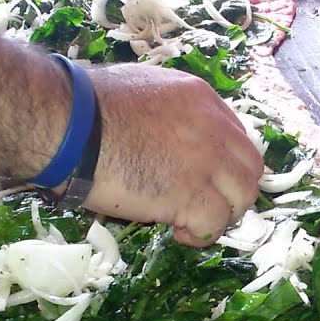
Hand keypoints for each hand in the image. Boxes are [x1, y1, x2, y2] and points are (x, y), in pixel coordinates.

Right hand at [81, 64, 263, 245]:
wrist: (70, 125)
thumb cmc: (86, 104)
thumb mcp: (140, 87)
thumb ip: (164, 108)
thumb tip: (162, 130)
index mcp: (200, 98)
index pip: (236, 137)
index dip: (225, 163)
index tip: (207, 178)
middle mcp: (213, 127)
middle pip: (249, 167)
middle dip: (233, 191)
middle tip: (207, 205)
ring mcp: (206, 161)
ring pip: (241, 197)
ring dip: (222, 215)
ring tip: (193, 222)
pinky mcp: (190, 194)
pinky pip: (214, 223)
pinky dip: (200, 234)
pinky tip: (179, 233)